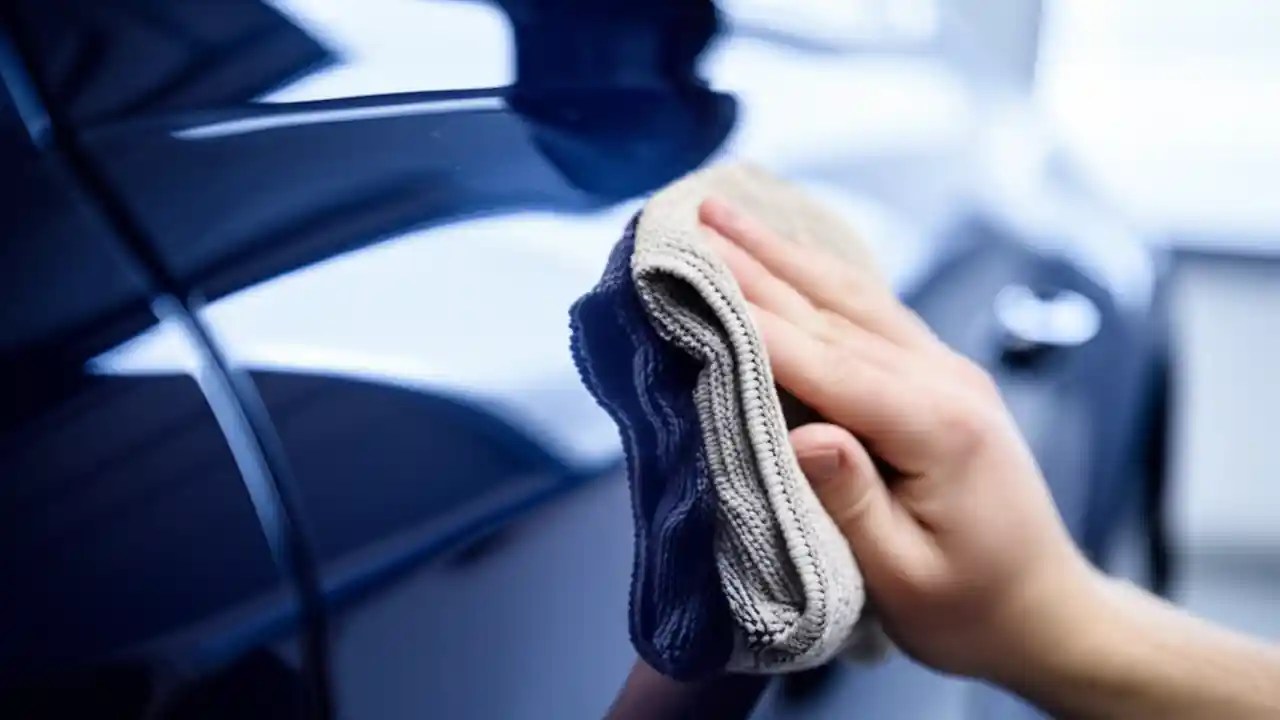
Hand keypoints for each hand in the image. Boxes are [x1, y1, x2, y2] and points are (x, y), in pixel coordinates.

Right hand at [698, 197, 1103, 683]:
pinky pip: (875, 313)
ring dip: (787, 255)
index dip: (752, 319)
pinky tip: (795, 258)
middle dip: (758, 261)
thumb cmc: (969, 609)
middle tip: (695, 215)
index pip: (825, 361)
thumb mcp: (904, 577)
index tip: (694, 277)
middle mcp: (945, 382)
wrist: (1046, 610)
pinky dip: (824, 278)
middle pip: (834, 310)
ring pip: (855, 298)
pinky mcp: (943, 378)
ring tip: (729, 215)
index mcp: (936, 428)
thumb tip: (802, 431)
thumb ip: (852, 501)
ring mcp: (949, 372)